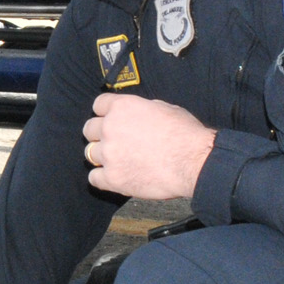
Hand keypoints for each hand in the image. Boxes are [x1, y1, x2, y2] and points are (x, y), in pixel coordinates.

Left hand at [81, 93, 215, 200]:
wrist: (194, 162)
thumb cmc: (186, 134)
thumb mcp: (165, 108)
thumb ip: (144, 110)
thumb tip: (139, 114)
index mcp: (122, 107)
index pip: (98, 105)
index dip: (105, 113)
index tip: (110, 120)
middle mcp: (110, 128)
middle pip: (89, 129)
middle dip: (100, 135)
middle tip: (115, 142)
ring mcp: (109, 154)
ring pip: (90, 153)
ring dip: (103, 157)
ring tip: (119, 161)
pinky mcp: (112, 177)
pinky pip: (94, 178)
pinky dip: (102, 178)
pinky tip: (116, 177)